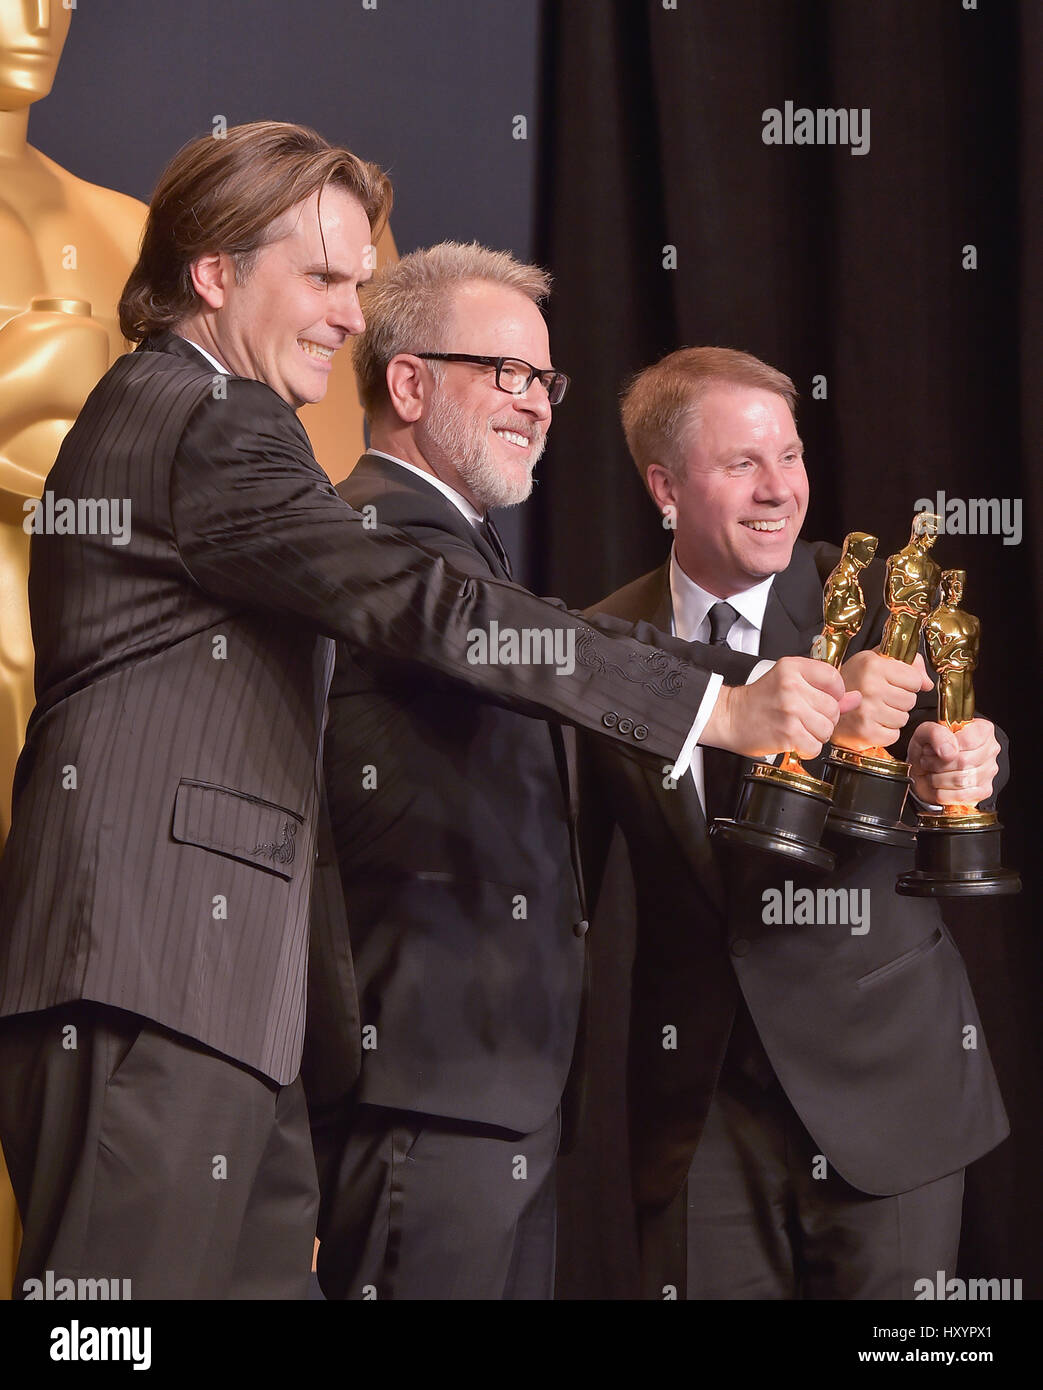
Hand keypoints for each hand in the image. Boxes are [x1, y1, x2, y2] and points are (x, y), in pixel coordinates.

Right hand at [703, 656, 860, 758]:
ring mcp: (790, 709)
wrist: (727, 717)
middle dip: (823, 719)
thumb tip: (855, 698)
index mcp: (793, 667)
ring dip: (815, 735)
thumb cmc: (757, 701)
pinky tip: (794, 741)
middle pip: (833, 708)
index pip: (835, 679)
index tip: (822, 700)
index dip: (834, 695)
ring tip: (798, 730)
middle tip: (804, 718)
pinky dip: (807, 749)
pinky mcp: (787, 732)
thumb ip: (823, 689)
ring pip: (826, 729)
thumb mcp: (789, 683)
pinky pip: (815, 746)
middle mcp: (792, 686)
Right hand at [832, 651, 932, 750]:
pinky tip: (872, 723)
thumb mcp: (875, 660)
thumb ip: (907, 662)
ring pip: (904, 718)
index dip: (908, 682)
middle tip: (881, 698)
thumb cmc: (852, 682)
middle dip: (900, 700)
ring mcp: (867, 711)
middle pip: (910, 700)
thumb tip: (927, 683)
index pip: (915, 680)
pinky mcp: (866, 732)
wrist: (824, 705)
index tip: (893, 683)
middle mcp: (870, 687)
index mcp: (873, 665)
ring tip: (875, 710)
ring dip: (893, 717)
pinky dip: (886, 732)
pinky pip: (894, 735)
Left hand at [907, 719, 999, 805]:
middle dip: (937, 764)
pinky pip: (961, 797)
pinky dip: (942, 793)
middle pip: (964, 762)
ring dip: (938, 779)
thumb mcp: (925, 732)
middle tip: (927, 760)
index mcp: (981, 729)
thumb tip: (949, 752)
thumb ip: (936, 734)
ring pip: (961, 781)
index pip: (968, 740)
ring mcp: (989, 772)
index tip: (932, 748)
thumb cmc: (929, 748)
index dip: (945, 746)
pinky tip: (939, 785)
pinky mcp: (984, 791)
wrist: (924, 768)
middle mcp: (990, 750)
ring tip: (932, 772)